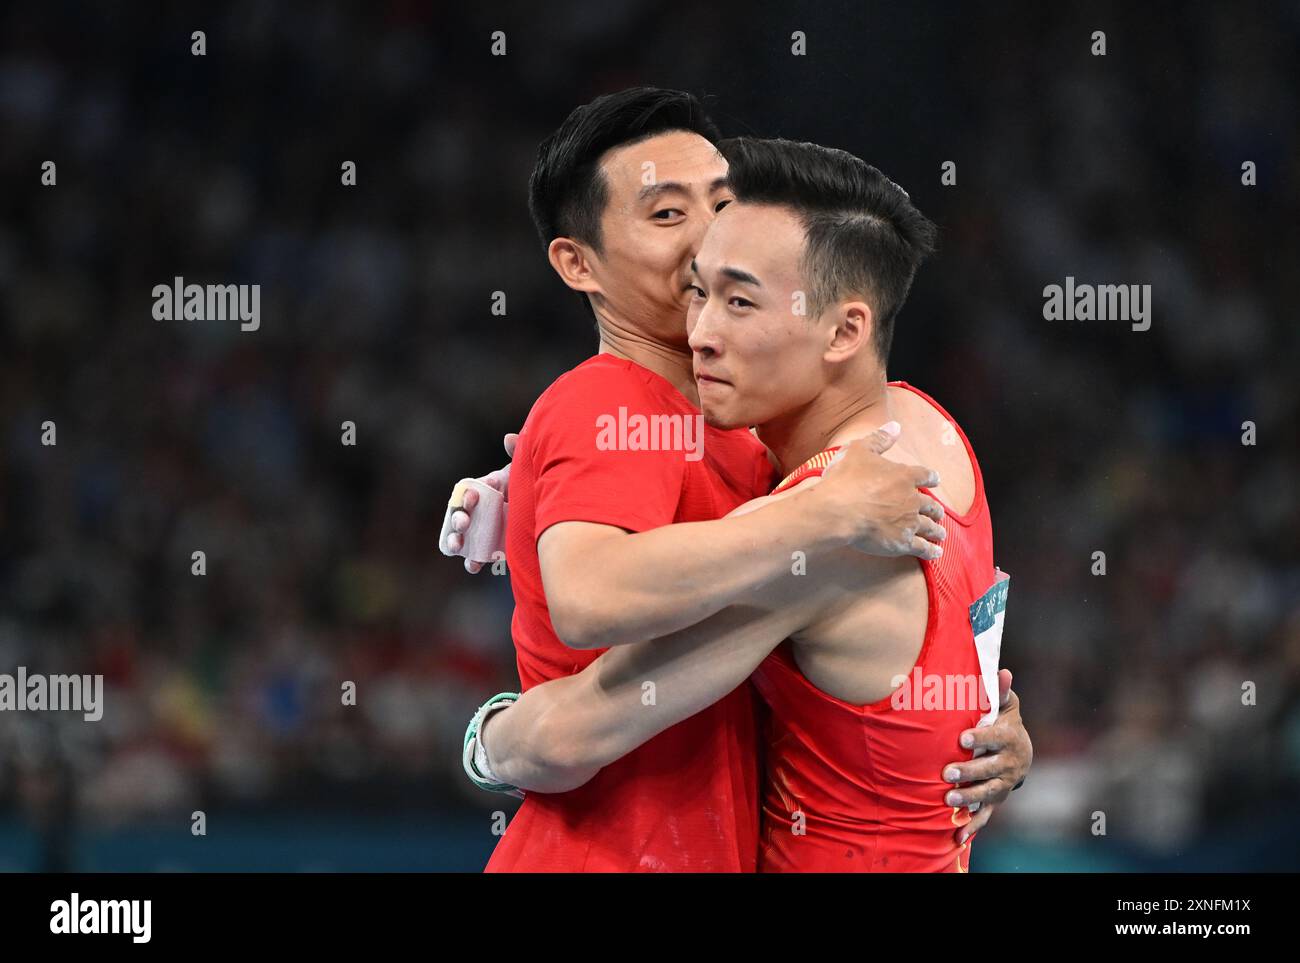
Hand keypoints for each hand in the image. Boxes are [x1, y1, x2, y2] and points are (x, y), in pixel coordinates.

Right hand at [446, 432, 517, 572]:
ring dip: (455, 541)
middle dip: (457, 519)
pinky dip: (472, 562)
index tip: (474, 498)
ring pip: (461, 538)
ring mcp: (483, 532)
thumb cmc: (531, 487)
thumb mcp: (525, 471)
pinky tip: (474, 565)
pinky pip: (475, 558)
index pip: (468, 494)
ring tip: (458, 545)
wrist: (550, 512)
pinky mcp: (492, 550)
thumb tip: (509, 439)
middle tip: (464, 523)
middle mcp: (479, 512)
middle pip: (460, 516)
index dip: (466, 497)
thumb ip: (518, 454)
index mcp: (484, 492)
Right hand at [808, 422, 945, 559]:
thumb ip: (880, 439)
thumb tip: (896, 426)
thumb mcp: (860, 450)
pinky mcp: (903, 542)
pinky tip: (936, 553)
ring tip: (941, 534)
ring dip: (937, 530)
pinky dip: (931, 551)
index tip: (935, 480)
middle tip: (938, 513)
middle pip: (930, 505)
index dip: (931, 478)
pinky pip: (922, 548)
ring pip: (929, 527)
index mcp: (904, 476)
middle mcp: (911, 499)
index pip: (925, 475)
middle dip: (935, 509)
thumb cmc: (846, 479)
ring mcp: (909, 522)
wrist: (838, 510)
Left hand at [944, 669, 1032, 843]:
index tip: (962, 738)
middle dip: (970, 772)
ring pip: (987, 793)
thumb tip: (1002, 670)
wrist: (1021, 752)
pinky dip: (972, 827)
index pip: (995, 738)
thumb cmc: (1003, 722)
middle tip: (948, 772)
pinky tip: (956, 838)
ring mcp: (1003, 783)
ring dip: (968, 798)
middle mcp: (1009, 763)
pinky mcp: (996, 799)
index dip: (980, 738)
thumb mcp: (1005, 706)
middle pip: (990, 769)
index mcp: (1009, 738)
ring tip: (947, 800)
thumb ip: (999, 692)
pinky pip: (985, 815)